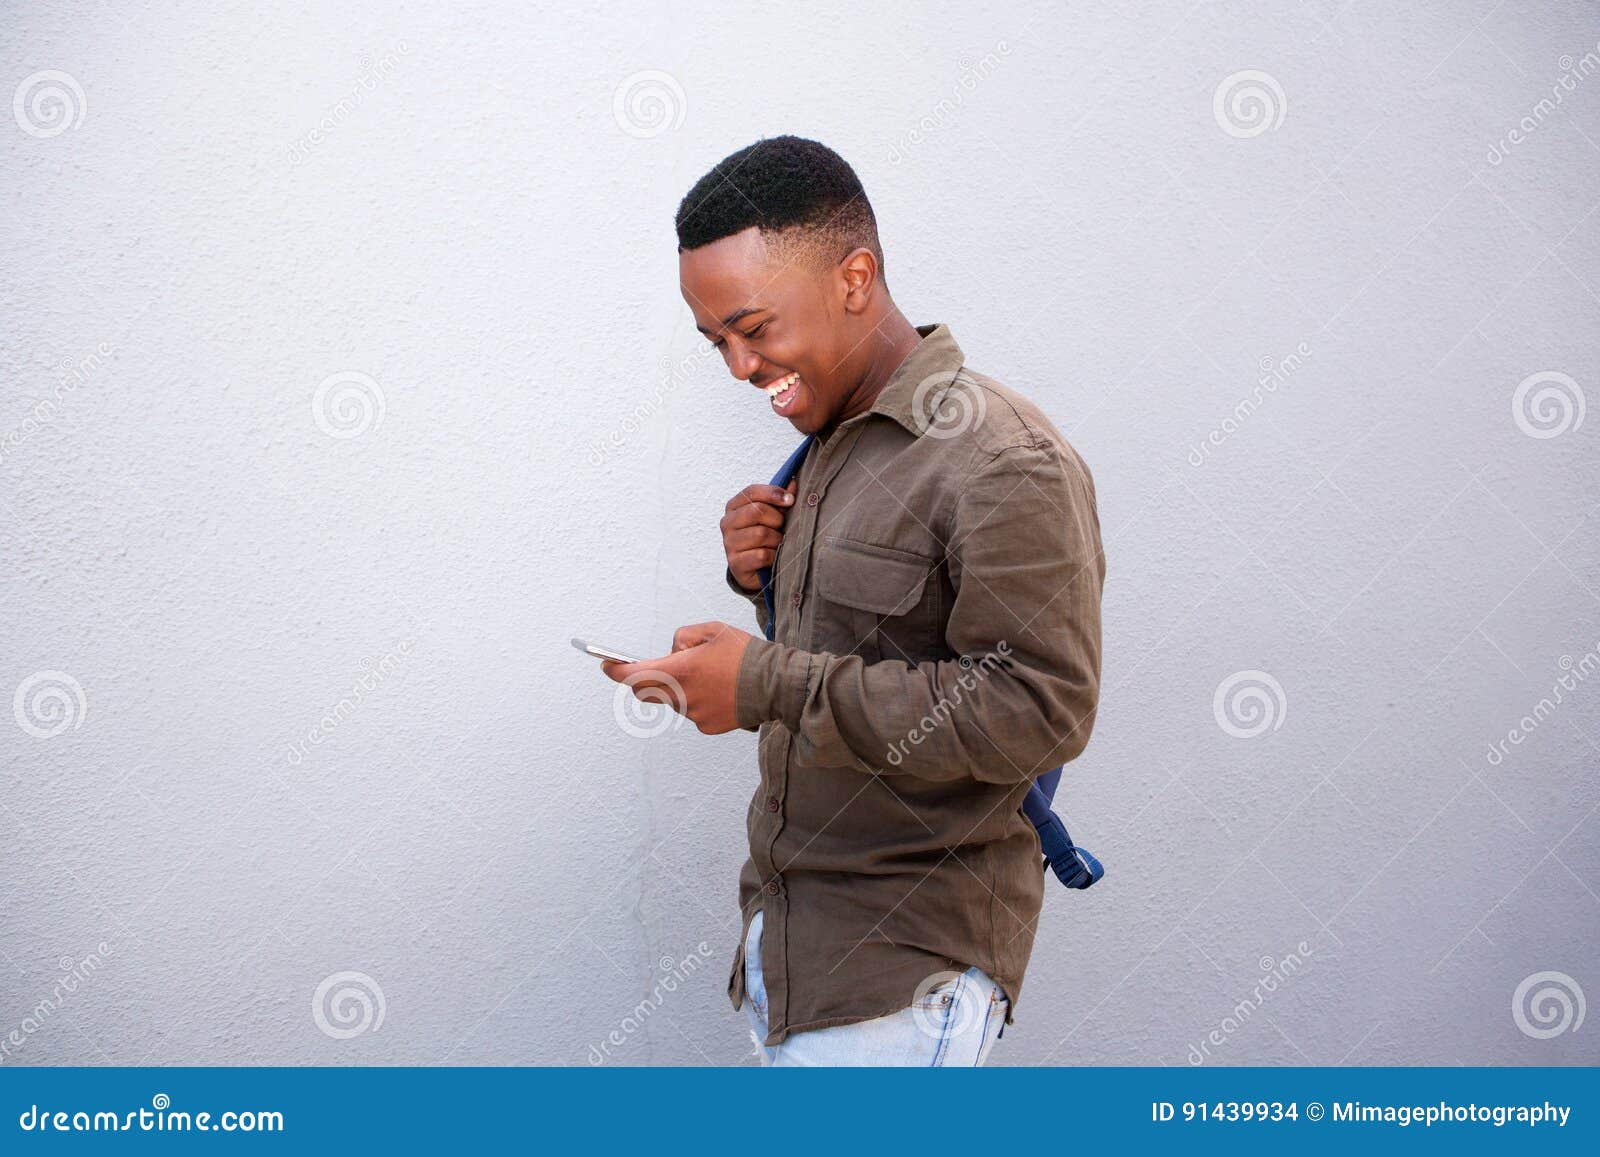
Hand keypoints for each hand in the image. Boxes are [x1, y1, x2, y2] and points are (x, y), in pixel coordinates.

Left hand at [600, 621, 754, 733]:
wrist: (776, 684)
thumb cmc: (745, 653)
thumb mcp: (712, 630)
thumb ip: (683, 637)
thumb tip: (672, 652)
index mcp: (681, 669)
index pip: (635, 675)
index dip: (616, 670)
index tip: (606, 665)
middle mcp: (683, 696)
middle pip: (648, 691)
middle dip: (645, 678)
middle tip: (658, 666)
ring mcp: (694, 714)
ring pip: (672, 700)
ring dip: (677, 688)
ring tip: (708, 676)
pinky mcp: (707, 726)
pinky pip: (691, 711)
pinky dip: (697, 700)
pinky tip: (719, 690)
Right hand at [721, 478, 797, 591]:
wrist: (755, 570)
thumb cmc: (764, 539)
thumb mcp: (773, 516)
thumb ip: (781, 500)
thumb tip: (793, 483)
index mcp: (734, 507)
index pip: (751, 492)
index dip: (773, 493)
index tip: (790, 500)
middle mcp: (727, 523)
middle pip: (757, 511)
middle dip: (776, 519)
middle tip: (781, 527)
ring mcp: (729, 544)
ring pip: (761, 534)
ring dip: (776, 539)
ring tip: (778, 543)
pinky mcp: (735, 563)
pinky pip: (761, 555)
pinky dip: (773, 556)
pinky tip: (773, 557)